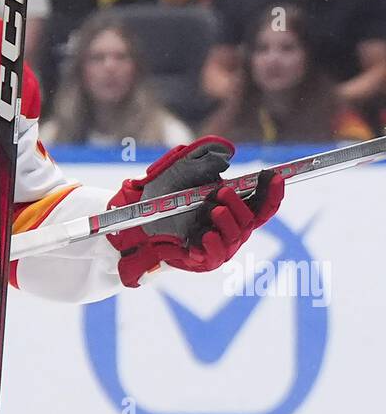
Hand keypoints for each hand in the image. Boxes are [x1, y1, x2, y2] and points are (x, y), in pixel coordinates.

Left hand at [107, 137, 284, 287]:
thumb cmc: (163, 192)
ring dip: (228, 221)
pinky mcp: (201, 259)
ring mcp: (217, 244)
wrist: (137, 217)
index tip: (276, 177)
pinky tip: (207, 234)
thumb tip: (227, 154)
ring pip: (236, 236)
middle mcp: (229, 226)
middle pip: (252, 220)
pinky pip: (216, 256)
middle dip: (242, 205)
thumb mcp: (182, 167)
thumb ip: (204, 155)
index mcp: (232, 205)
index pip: (263, 203)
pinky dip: (214, 244)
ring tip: (213, 208)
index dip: (273, 192)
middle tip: (224, 192)